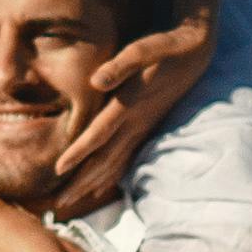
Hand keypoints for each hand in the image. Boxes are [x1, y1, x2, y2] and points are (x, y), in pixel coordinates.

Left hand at [47, 6, 219, 211]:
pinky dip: (111, 176)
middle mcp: (135, 122)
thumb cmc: (164, 47)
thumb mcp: (144, 49)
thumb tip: (96, 81)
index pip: (100, 134)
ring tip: (71, 201)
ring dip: (92, 184)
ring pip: (115, 163)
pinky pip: (126, 159)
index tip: (58, 170)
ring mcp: (142, 128)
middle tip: (58, 204)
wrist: (194, 52)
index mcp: (129, 105)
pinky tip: (100, 188)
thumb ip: (120, 66)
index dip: (79, 152)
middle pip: (105, 159)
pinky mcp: (146, 128)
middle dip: (81, 182)